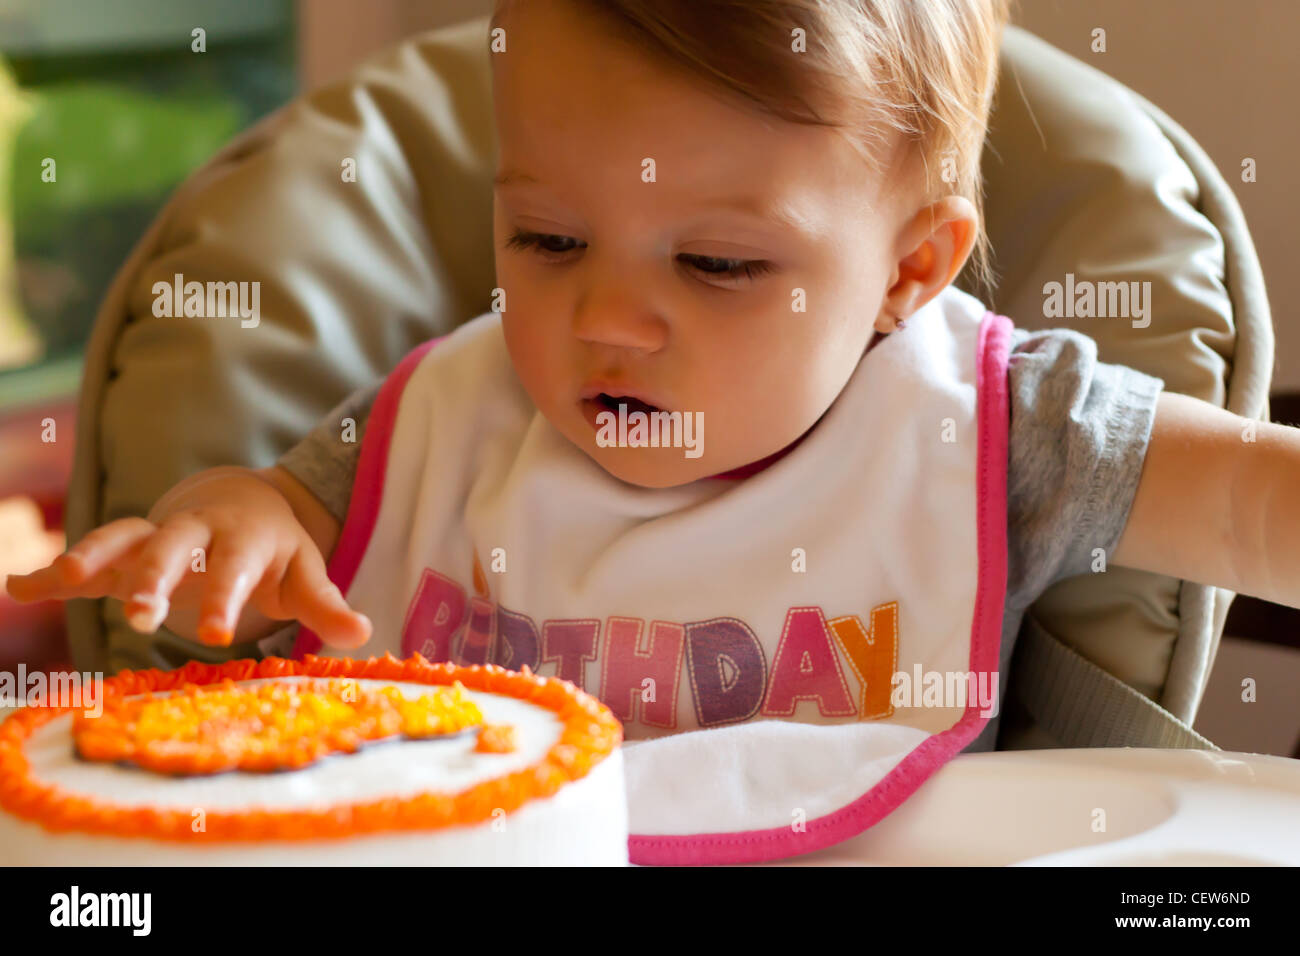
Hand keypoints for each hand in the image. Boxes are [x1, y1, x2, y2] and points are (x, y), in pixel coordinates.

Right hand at [4, 468, 370, 648]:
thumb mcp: (304, 572)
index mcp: (243, 538)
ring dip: (93, 558)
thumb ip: (326, 604)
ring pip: (121, 539)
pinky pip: (87, 559)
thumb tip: (363, 633)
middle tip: (142, 618)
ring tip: (61, 580)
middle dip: (156, 579)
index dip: (228, 597)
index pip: (236, 567)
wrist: (240, 500)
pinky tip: (18, 587)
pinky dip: (53, 572)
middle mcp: (195, 532)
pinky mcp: (123, 553)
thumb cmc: (275, 548)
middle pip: (172, 549)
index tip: (220, 635)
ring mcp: (155, 537)